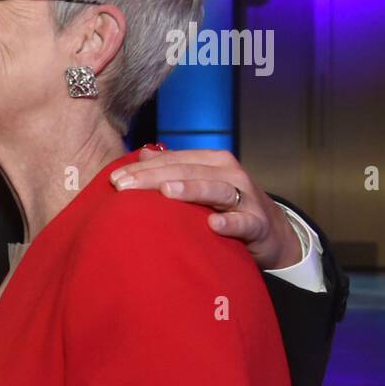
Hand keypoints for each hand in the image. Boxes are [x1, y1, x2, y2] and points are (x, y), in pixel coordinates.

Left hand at [109, 145, 303, 270]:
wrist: (270, 232)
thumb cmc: (226, 207)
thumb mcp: (200, 184)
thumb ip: (174, 168)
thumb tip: (144, 153)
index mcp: (211, 162)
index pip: (172, 161)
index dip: (142, 168)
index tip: (114, 179)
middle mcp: (229, 174)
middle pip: (187, 172)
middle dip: (153, 178)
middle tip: (123, 186)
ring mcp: (245, 197)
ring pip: (215, 190)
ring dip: (190, 189)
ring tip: (165, 191)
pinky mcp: (258, 223)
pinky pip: (244, 222)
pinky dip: (230, 223)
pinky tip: (213, 225)